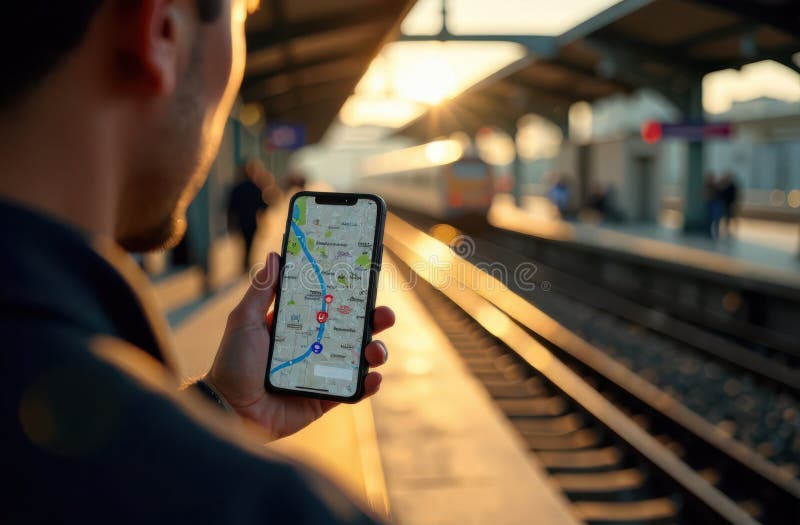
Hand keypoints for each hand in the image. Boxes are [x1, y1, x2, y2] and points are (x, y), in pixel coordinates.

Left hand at [206, 252, 394, 439]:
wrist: (230, 410)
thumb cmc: (233, 363)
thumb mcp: (244, 320)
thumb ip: (261, 290)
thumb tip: (275, 256)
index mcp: (298, 325)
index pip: (331, 304)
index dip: (351, 294)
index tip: (366, 281)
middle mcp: (316, 346)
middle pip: (354, 328)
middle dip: (375, 320)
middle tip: (384, 315)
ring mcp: (323, 373)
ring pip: (361, 358)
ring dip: (376, 351)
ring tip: (374, 351)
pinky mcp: (326, 398)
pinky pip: (354, 390)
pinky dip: (369, 384)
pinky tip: (373, 378)